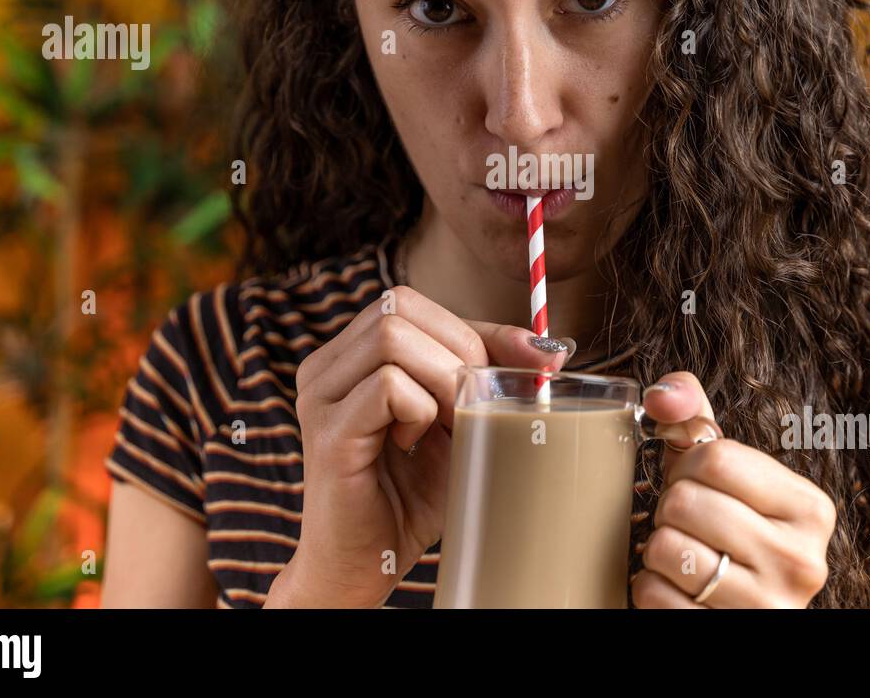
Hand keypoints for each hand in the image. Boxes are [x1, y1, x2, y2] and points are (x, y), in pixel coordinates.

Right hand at [265, 285, 569, 607]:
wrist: (363, 568)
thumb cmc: (409, 497)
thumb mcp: (458, 424)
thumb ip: (487, 380)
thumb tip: (549, 349)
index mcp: (349, 357)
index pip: (411, 302)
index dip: (475, 326)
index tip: (532, 362)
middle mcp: (326, 367)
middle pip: (399, 303)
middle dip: (459, 347)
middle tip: (474, 404)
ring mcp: (320, 396)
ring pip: (393, 336)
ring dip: (442, 377)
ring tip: (446, 424)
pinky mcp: (328, 432)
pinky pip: (389, 386)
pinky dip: (421, 410)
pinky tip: (413, 444)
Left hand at [630, 371, 835, 608]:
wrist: (749, 608)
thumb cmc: (732, 531)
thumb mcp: (728, 471)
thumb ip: (695, 417)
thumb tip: (662, 397)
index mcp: (811, 508)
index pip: (716, 457)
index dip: (688, 465)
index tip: (698, 482)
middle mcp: (801, 560)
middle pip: (685, 501)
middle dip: (671, 508)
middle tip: (691, 524)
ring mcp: (768, 606)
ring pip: (665, 547)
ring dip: (659, 549)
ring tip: (687, 554)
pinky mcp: (727, 633)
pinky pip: (653, 594)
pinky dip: (652, 587)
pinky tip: (679, 588)